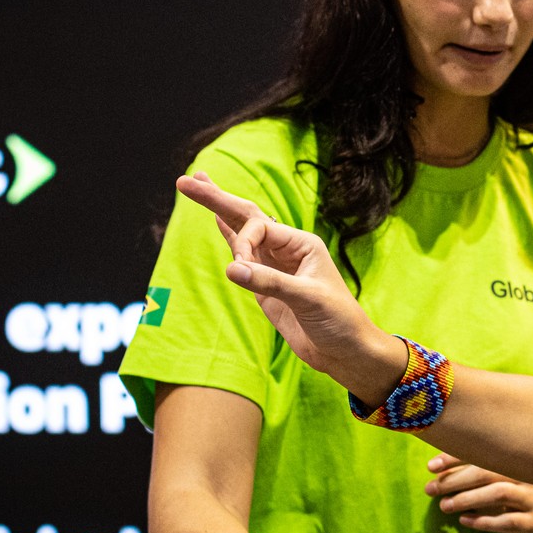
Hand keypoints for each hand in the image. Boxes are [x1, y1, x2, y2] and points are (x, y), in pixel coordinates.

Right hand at [176, 173, 387, 385]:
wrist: (345, 352)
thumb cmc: (339, 321)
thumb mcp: (308, 300)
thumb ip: (269, 283)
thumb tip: (231, 269)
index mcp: (303, 244)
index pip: (261, 227)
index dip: (243, 242)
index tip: (240, 269)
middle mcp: (287, 250)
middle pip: (247, 217)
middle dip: (217, 199)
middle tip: (186, 180)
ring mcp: (274, 267)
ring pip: (242, 233)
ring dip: (219, 211)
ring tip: (196, 186)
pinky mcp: (265, 287)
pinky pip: (242, 257)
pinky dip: (228, 238)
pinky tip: (216, 219)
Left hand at [425, 453, 532, 532]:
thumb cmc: (504, 503)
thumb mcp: (487, 488)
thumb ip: (467, 478)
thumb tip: (435, 472)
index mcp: (511, 463)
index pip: (482, 454)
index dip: (455, 458)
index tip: (431, 466)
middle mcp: (523, 477)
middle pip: (490, 471)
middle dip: (457, 480)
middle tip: (431, 489)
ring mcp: (530, 500)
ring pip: (501, 492)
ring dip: (469, 499)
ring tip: (445, 506)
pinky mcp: (531, 524)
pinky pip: (508, 521)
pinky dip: (483, 520)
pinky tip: (463, 520)